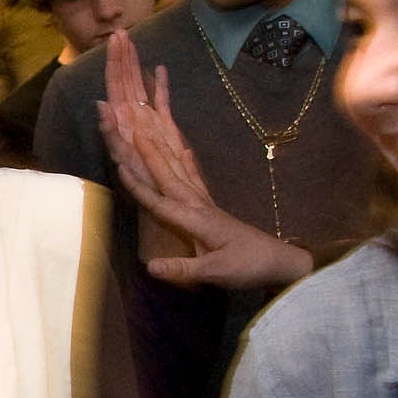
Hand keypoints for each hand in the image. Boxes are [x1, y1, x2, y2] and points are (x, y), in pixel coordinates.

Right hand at [97, 32, 313, 291]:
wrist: (278, 261)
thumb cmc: (247, 267)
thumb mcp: (215, 273)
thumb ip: (182, 270)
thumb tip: (149, 267)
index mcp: (194, 218)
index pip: (159, 199)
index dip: (138, 183)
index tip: (119, 163)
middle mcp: (197, 204)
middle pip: (166, 173)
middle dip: (147, 151)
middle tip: (130, 124)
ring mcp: (204, 202)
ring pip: (177, 169)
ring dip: (160, 148)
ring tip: (146, 125)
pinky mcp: (210, 206)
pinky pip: (192, 176)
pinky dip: (183, 158)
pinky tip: (180, 146)